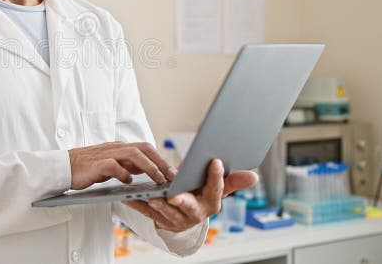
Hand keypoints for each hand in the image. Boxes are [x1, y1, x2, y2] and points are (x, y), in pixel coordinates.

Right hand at [68, 141, 176, 189]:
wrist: (64, 166)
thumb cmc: (88, 167)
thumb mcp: (112, 164)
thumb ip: (128, 165)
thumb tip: (146, 170)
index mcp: (120, 147)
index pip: (145, 148)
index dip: (161, 159)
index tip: (173, 171)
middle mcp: (116, 148)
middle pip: (144, 149)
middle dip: (160, 162)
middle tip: (172, 176)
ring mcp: (106, 154)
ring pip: (133, 155)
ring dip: (149, 167)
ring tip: (158, 179)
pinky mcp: (96, 164)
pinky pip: (113, 165)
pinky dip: (123, 172)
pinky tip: (129, 181)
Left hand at [122, 159, 257, 232]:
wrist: (185, 217)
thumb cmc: (201, 195)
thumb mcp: (217, 189)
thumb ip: (232, 181)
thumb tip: (254, 176)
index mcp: (211, 203)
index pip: (216, 189)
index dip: (216, 177)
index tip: (215, 161)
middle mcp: (194, 213)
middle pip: (189, 206)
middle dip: (182, 201)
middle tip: (174, 195)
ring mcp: (176, 218)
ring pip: (167, 212)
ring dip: (159, 205)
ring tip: (151, 196)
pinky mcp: (158, 219)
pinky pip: (146, 212)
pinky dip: (137, 204)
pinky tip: (128, 196)